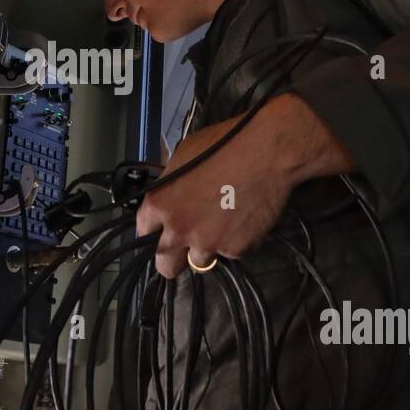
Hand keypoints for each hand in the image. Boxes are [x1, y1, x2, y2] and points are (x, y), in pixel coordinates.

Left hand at [135, 94, 354, 277]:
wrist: (266, 151)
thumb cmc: (222, 143)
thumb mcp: (183, 156)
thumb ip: (170, 185)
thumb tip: (169, 194)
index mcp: (159, 204)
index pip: (142, 231)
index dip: (153, 230)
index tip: (161, 230)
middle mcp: (179, 230)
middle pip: (165, 266)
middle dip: (171, 259)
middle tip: (184, 246)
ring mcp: (209, 243)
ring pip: (200, 262)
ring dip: (206, 249)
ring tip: (222, 226)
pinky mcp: (237, 249)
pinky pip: (231, 252)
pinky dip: (236, 241)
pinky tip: (245, 219)